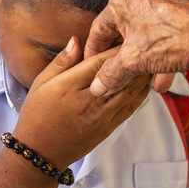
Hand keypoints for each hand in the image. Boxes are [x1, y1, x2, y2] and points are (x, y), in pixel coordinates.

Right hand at [14, 36, 151, 169]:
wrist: (40, 152)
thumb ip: (62, 61)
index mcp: (70, 85)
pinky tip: (146, 83)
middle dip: (135, 58)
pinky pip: (130, 108)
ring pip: (130, 91)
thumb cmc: (37, 114)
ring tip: (151, 59)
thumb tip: (77, 40)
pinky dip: (141, 93)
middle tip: (146, 44)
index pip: (101, 61)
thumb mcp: (41, 83)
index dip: (117, 47)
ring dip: (143, 75)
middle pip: (121, 75)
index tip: (126, 35)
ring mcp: (101, 116)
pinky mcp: (108, 128)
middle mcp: (89, 100)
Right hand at [84, 0, 188, 95]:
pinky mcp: (174, 11)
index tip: (91, 70)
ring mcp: (158, 2)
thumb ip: (111, 74)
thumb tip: (97, 86)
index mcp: (121, 1)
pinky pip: (159, 35)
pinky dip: (158, 56)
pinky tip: (163, 79)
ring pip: (142, 37)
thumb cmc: (175, 40)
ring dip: (143, 62)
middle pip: (121, 34)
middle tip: (117, 79)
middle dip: (122, 61)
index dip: (94, 55)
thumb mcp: (134, 62)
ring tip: (143, 82)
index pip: (98, 31)